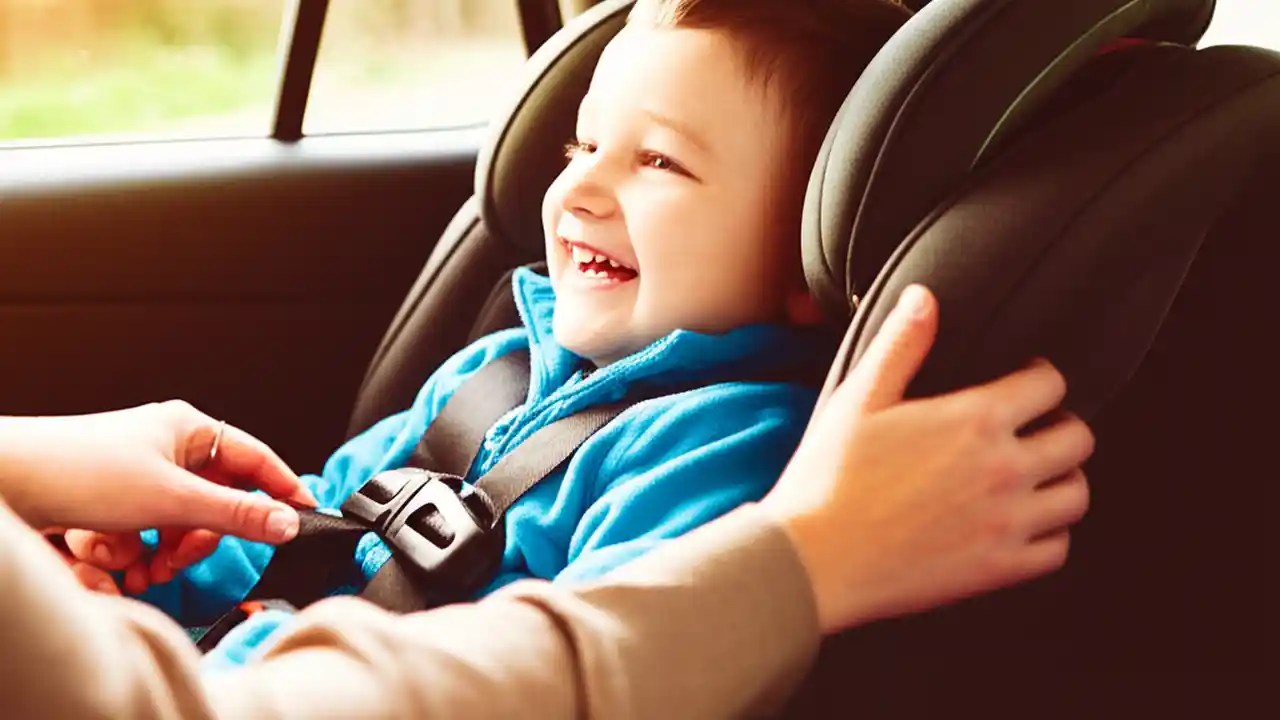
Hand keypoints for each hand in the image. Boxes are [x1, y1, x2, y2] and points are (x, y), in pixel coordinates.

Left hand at [0, 401, 315, 592]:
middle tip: (187, 553)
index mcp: (188, 429)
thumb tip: (287, 523)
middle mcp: (166, 449)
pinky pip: (144, 534)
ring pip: (178, 524)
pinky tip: (110, 559)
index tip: (304, 516)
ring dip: (162, 552)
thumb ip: (235, 514)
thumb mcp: (172, 497)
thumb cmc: (80, 468)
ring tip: (139, 564)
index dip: (281, 488)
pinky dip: (132, 553)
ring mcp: (138, 477)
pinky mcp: (112, 504)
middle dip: (200, 537)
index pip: (255, 458)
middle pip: (215, 501)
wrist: (8, 481)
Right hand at [763, 285, 1093, 633]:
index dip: (1038, 377)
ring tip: (1034, 474)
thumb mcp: (859, 398)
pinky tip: (1023, 522)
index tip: (1022, 383)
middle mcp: (1003, 469)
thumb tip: (926, 295)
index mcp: (974, 420)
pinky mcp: (999, 568)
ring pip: (1076, 494)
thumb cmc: (829, 476)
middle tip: (1032, 428)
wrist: (815, 560)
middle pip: (1077, 438)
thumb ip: (901, 343)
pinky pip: (1057, 549)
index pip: (1049, 385)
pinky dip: (1049, 534)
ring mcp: (1006, 523)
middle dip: (1059, 425)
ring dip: (1062, 479)